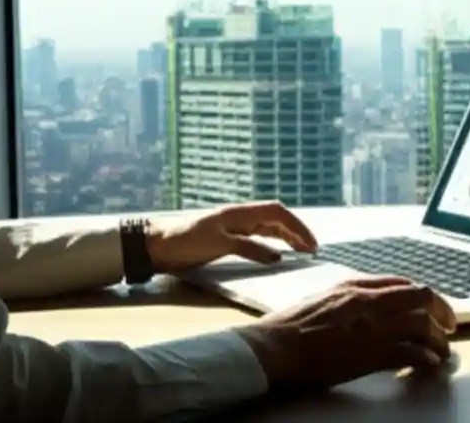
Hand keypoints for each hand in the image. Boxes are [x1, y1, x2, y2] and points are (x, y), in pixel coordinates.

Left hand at [145, 201, 318, 273]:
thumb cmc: (187, 240)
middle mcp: (241, 217)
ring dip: (286, 237)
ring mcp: (234, 227)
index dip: (298, 227)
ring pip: (268, 228)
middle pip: (277, 219)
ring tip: (301, 252)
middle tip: (312, 251)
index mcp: (241, 213)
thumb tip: (278, 257)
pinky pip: (257, 238)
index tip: (311, 245)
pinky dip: (272, 244)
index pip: (278, 213)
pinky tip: (276, 255)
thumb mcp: (219, 244)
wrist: (157, 244)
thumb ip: (249, 248)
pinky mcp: (227, 238)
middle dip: (297, 232)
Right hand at [236, 276, 458, 390]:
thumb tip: (366, 303)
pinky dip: (425, 358)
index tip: (430, 306)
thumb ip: (347, 297)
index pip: (401, 282)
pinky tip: (429, 364)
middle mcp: (368, 300)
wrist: (272, 347)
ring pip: (422, 323)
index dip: (422, 295)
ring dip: (438, 339)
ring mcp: (371, 326)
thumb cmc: (287, 326)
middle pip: (422, 295)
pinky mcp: (370, 353)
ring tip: (442, 351)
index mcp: (355, 286)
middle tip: (450, 326)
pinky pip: (410, 352)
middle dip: (442, 310)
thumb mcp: (321, 297)